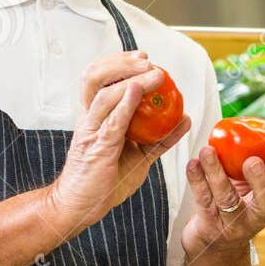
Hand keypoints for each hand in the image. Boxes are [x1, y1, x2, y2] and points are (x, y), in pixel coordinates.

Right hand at [48, 51, 189, 233]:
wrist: (80, 206)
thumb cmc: (105, 181)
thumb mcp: (139, 155)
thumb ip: (160, 137)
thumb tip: (184, 119)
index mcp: (95, 117)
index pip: (100, 80)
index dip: (119, 64)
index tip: (144, 59)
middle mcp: (89, 119)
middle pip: (96, 78)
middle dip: (121, 63)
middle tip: (147, 60)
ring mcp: (91, 131)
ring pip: (105, 94)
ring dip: (130, 79)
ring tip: (153, 74)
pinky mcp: (97, 147)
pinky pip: (112, 121)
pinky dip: (126, 104)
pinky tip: (139, 91)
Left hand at [182, 146, 264, 256]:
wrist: (214, 241)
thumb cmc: (236, 205)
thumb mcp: (251, 190)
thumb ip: (255, 166)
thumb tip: (249, 128)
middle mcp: (256, 217)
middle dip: (260, 181)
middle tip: (252, 161)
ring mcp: (233, 224)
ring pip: (227, 199)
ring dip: (217, 172)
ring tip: (208, 150)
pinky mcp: (210, 225)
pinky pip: (203, 199)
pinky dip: (196, 179)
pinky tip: (193, 163)